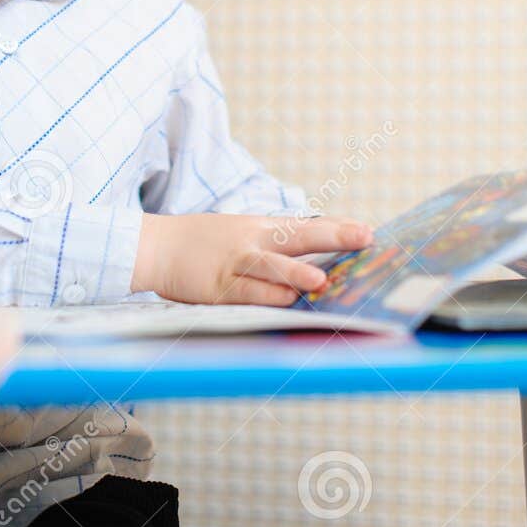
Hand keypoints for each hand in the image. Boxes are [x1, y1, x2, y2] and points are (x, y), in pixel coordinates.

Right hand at [131, 213, 373, 305]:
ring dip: (297, 274)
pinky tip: (287, 300)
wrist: (157, 246)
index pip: (306, 225)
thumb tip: (318, 256)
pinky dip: (267, 296)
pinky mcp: (218, 287)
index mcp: (261, 228)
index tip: (368, 231)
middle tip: (363, 237)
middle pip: (297, 237)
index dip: (338, 228)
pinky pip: (246, 292)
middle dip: (333, 237)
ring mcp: (235, 264)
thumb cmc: (206, 243)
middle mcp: (252, 242)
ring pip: (270, 268)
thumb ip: (277, 243)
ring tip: (321, 280)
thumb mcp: (243, 233)